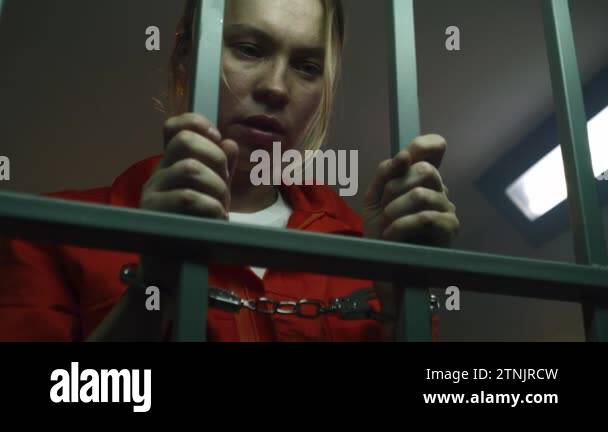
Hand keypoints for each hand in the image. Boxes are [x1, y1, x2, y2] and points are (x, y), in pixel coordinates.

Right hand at [138, 113, 238, 293]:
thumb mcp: (213, 196)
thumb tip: (229, 141)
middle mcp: (158, 175)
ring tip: (220, 210)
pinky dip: (212, 210)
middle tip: (223, 186)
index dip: (197, 124)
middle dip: (216, 159)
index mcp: (172, 167)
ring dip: (217, 189)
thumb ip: (221, 171)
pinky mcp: (153, 215)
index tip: (216, 139)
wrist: (174, 272)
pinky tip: (215, 222)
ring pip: (190, 169)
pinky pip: (189, 199)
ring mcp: (153, 194)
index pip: (175, 127)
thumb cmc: (194, 231)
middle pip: (185, 142)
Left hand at [363, 134, 458, 246]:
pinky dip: (401, 225)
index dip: (424, 146)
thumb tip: (404, 155)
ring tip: (386, 225)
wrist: (383, 264)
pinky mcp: (449, 228)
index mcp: (420, 179)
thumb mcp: (374, 199)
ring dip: (394, 210)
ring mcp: (446, 208)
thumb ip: (386, 173)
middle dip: (394, 189)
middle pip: (424, 170)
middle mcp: (438, 189)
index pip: (432, 149)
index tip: (404, 159)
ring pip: (420, 195)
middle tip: (384, 209)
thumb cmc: (381, 231)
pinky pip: (425, 217)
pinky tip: (391, 235)